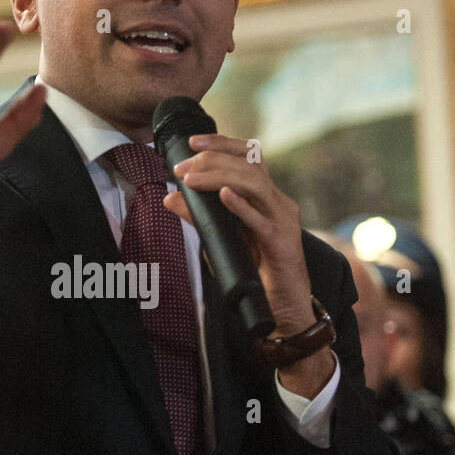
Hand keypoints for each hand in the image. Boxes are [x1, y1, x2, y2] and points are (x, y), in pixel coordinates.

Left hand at [164, 133, 335, 395]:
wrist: (284, 311)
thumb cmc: (257, 274)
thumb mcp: (223, 240)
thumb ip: (200, 217)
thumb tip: (170, 197)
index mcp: (267, 197)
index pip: (249, 157)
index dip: (223, 144)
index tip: (193, 142)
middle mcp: (279, 203)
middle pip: (250, 165)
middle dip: (213, 160)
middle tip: (182, 168)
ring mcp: (283, 222)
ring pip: (256, 185)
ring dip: (221, 177)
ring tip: (192, 180)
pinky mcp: (282, 245)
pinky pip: (262, 221)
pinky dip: (242, 206)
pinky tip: (224, 196)